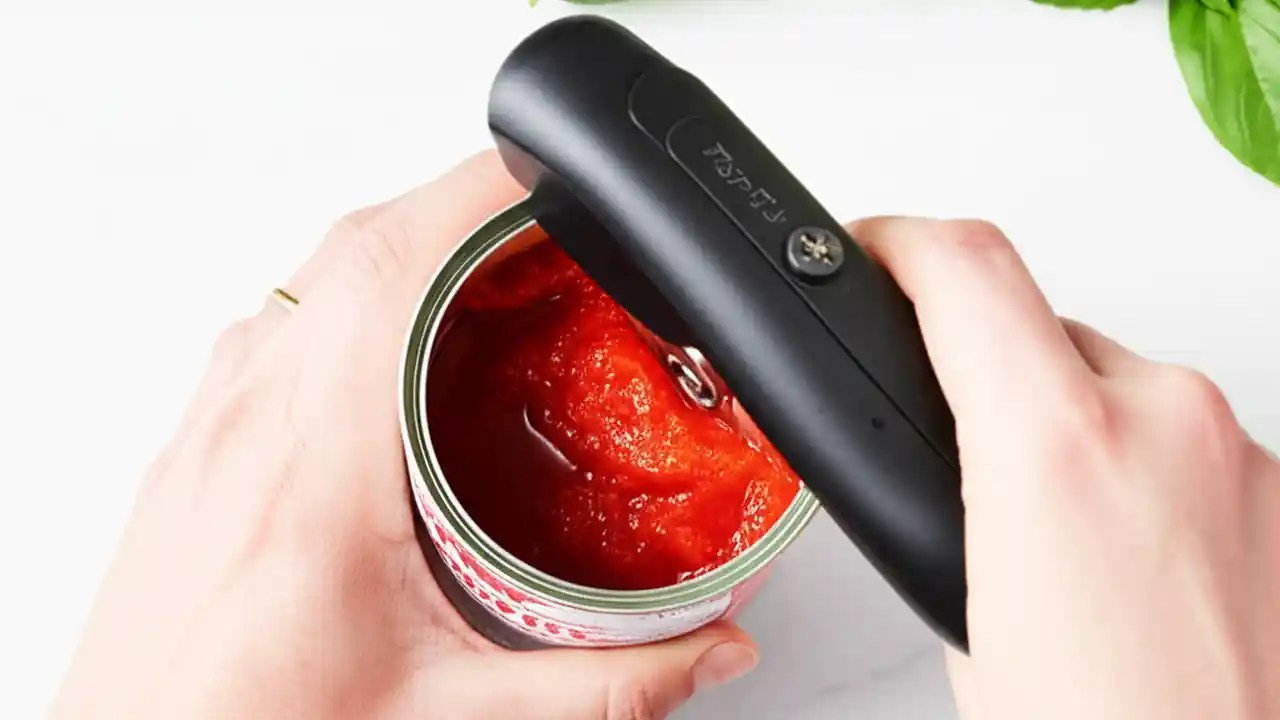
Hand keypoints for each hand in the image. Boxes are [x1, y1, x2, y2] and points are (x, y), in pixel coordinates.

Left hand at [49, 153, 757, 719]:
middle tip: (553, 229)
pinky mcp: (201, 436)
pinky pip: (283, 317)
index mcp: (314, 470)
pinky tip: (400, 337)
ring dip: (406, 246)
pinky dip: (353, 291)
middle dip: (466, 210)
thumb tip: (708, 648)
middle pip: (355, 247)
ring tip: (492, 269)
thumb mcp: (446, 713)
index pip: (388, 269)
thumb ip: (599, 683)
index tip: (555, 182)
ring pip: (312, 274)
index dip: (478, 199)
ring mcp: (215, 418)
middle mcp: (250, 420)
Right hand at [851, 218, 1279, 719]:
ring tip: (1057, 539)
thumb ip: (965, 496)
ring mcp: (1244, 455)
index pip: (968, 268)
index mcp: (1059, 447)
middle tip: (960, 442)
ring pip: (1118, 383)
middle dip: (987, 364)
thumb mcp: (972, 612)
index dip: (903, 242)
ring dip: (1071, 423)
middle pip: (1044, 326)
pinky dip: (1142, 469)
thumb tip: (967, 461)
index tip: (880, 249)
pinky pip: (1185, 438)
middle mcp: (1168, 424)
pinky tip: (1130, 562)